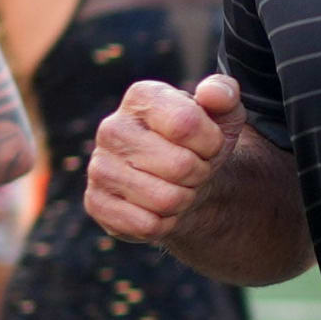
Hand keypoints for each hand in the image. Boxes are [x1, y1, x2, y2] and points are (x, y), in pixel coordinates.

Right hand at [87, 74, 237, 244]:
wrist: (178, 183)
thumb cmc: (198, 145)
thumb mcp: (221, 116)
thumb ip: (224, 94)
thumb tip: (213, 94)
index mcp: (141, 97)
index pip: (186, 124)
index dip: (210, 143)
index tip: (208, 144)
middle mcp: (112, 128)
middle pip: (179, 166)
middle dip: (198, 174)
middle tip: (193, 170)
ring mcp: (99, 167)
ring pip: (164, 199)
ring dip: (183, 200)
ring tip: (177, 187)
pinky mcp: (96, 203)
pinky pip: (146, 225)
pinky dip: (164, 224)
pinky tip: (159, 209)